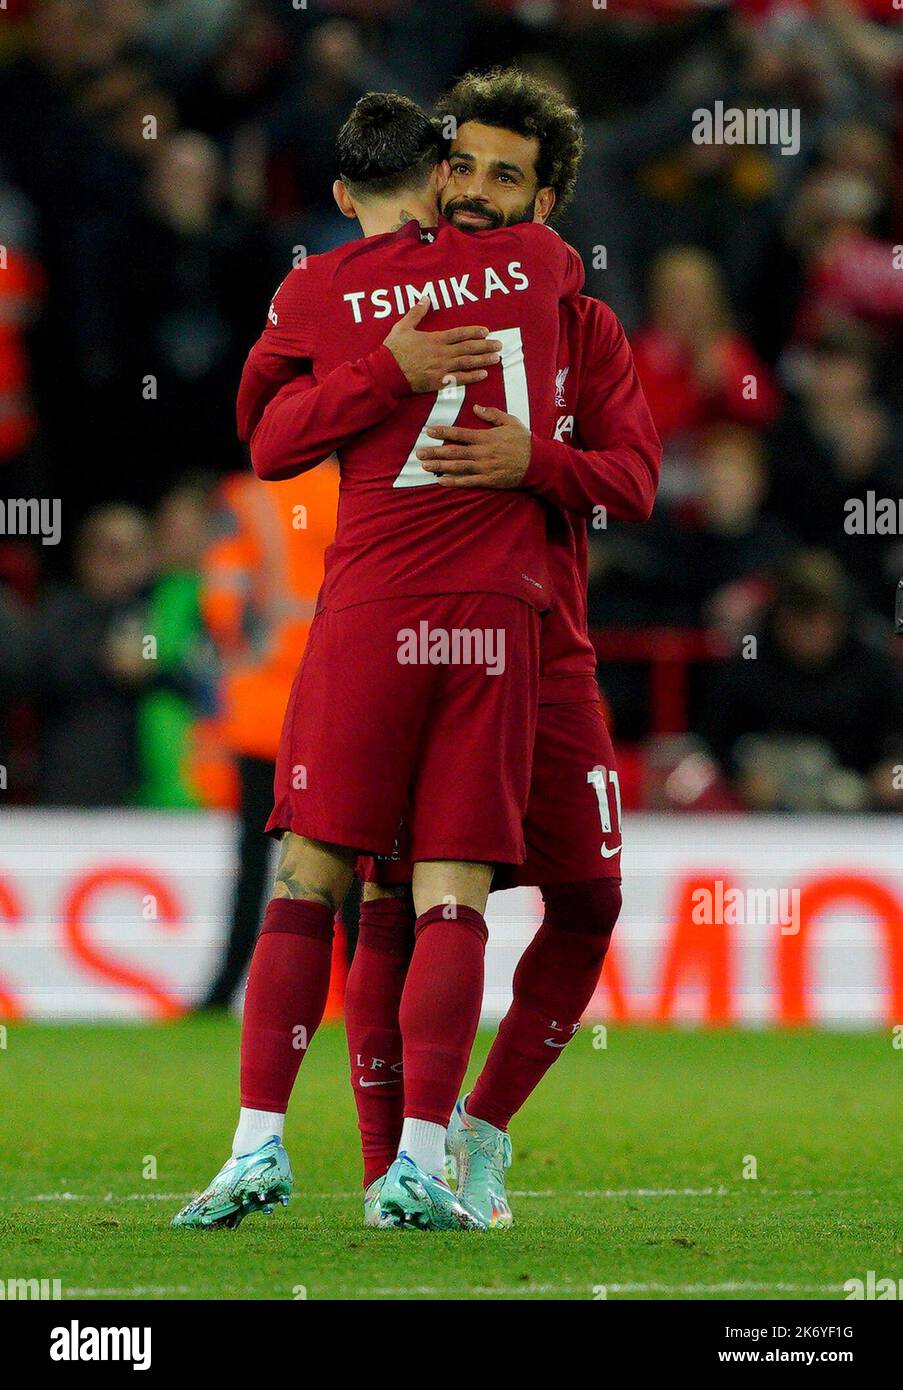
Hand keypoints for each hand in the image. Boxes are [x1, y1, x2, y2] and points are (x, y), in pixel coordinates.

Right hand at [383, 299, 500, 393]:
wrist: (386, 373)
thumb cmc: (393, 350)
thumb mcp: (403, 327)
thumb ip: (416, 313)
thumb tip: (426, 297)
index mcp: (435, 339)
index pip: (459, 333)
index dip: (474, 332)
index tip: (486, 331)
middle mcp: (442, 353)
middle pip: (468, 348)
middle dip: (485, 346)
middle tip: (499, 344)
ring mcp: (442, 369)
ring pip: (467, 363)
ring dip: (484, 360)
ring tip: (496, 358)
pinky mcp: (439, 382)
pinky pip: (459, 379)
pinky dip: (472, 377)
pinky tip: (484, 374)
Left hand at [415, 404, 531, 487]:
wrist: (538, 463)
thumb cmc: (524, 441)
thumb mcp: (510, 422)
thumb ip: (492, 414)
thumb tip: (476, 407)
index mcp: (485, 437)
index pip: (460, 434)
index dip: (443, 432)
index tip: (428, 431)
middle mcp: (482, 452)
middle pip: (454, 451)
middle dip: (435, 451)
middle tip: (419, 452)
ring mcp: (484, 468)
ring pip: (457, 467)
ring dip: (439, 466)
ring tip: (424, 466)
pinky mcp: (488, 480)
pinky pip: (468, 482)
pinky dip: (453, 482)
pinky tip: (441, 481)